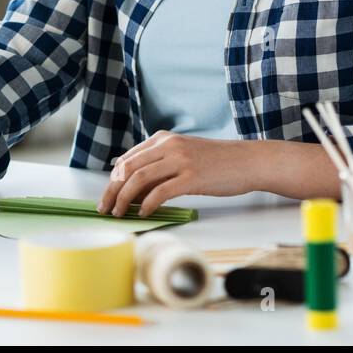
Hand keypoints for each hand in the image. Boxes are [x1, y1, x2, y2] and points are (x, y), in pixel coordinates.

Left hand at [95, 132, 260, 217]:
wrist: (247, 161)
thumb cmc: (216, 162)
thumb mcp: (183, 155)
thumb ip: (160, 166)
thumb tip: (134, 188)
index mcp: (163, 138)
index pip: (127, 159)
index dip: (112, 180)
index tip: (106, 197)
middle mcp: (169, 145)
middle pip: (127, 168)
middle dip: (112, 191)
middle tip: (105, 209)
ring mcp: (180, 160)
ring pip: (139, 178)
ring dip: (124, 199)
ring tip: (120, 213)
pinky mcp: (191, 177)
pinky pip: (161, 192)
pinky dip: (148, 204)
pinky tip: (144, 213)